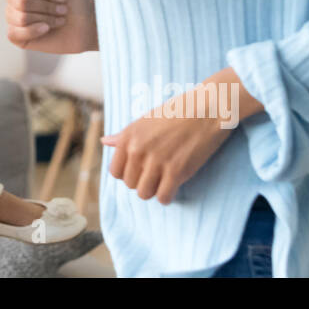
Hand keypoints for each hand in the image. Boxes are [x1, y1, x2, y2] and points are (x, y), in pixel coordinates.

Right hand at [5, 0, 96, 53]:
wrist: (86, 25)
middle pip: (20, 0)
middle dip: (47, 5)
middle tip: (62, 8)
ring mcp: (13, 17)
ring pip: (18, 16)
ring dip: (45, 18)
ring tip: (58, 19)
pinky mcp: (16, 36)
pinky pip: (15, 33)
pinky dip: (34, 31)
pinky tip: (46, 29)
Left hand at [101, 89, 231, 204]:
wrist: (205, 110)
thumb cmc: (175, 114)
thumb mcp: (144, 121)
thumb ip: (123, 136)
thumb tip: (104, 141)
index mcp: (128, 137)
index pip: (115, 172)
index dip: (128, 174)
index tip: (140, 170)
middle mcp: (138, 150)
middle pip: (130, 184)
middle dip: (142, 181)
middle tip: (156, 173)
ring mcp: (156, 161)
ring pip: (144, 194)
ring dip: (154, 190)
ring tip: (163, 180)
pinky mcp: (176, 171)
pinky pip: (163, 197)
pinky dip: (167, 196)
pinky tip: (173, 186)